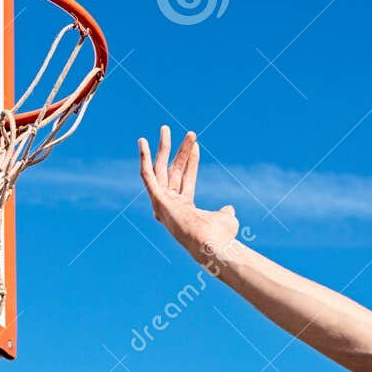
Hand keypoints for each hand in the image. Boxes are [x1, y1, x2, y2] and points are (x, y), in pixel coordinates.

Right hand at [138, 127, 239, 264]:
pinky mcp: (157, 200)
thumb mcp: (225, 219)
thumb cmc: (221, 237)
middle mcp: (170, 205)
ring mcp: (162, 203)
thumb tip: (229, 209)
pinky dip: (144, 158)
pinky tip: (143, 142)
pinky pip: (147, 175)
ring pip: (160, 169)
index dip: (190, 160)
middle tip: (185, 132)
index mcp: (183, 209)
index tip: (196, 144)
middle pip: (173, 171)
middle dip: (178, 151)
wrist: (212, 244)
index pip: (185, 178)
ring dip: (162, 148)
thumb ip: (224, 212)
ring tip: (165, 128)